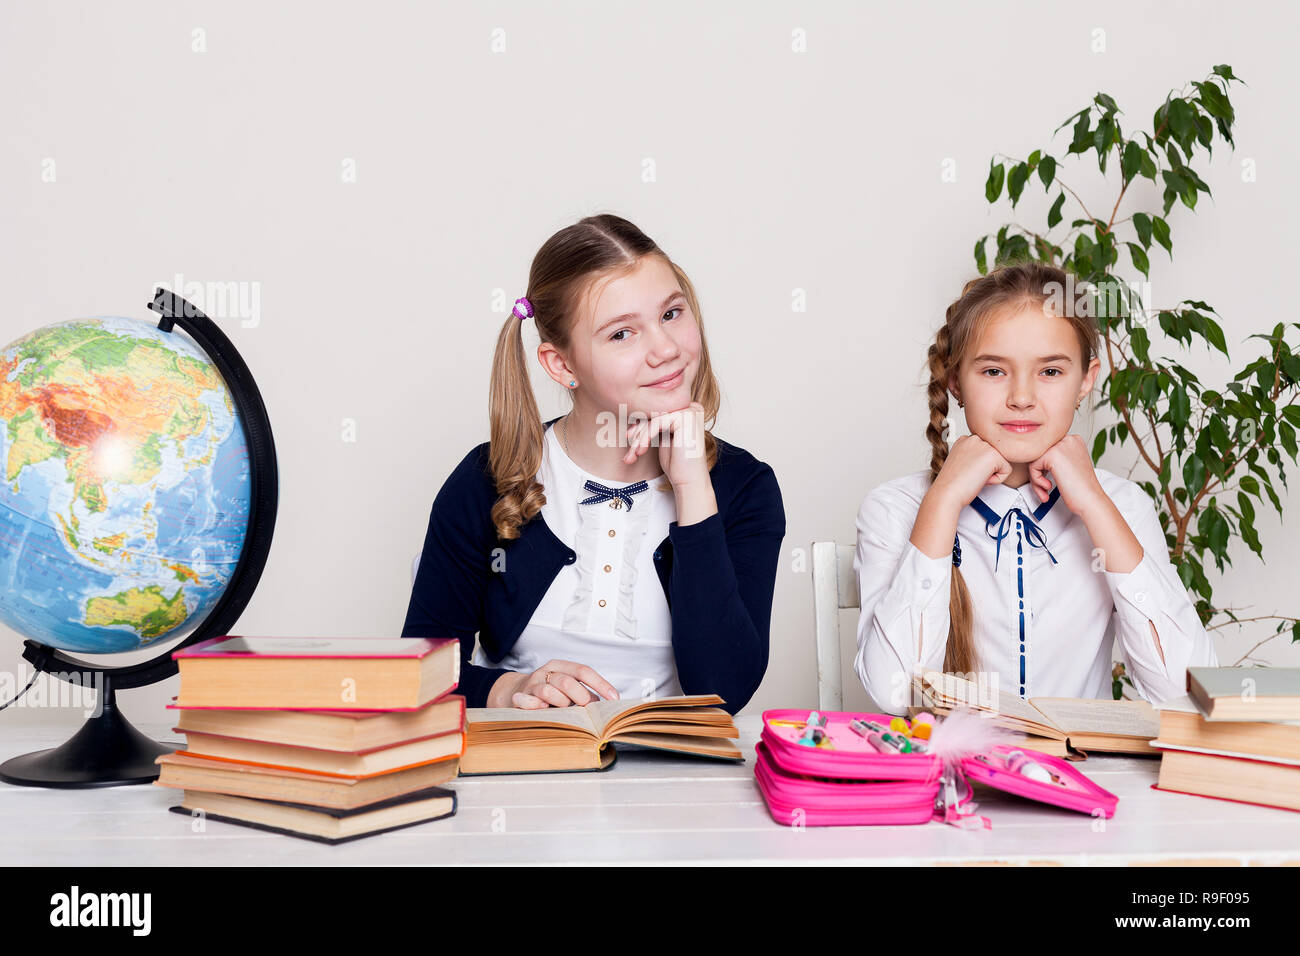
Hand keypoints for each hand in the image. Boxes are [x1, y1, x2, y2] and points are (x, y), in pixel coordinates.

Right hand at [504, 659, 620, 709]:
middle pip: (568, 682)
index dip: (601, 684)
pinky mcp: (519, 697)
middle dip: (581, 698)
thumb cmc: (549, 692)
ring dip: (561, 704)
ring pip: (549, 691)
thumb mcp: (567, 688)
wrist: (515, 691)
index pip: (583, 671)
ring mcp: (532, 684)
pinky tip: (543, 709)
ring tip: (564, 710)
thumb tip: (605, 707)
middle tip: (586, 710)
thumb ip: (584, 694)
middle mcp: (546, 672)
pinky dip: (535, 706)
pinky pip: (526, 701)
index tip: (614, 698)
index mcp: (561, 666)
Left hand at [622, 401, 710, 488]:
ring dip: (640, 437)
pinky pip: (657, 422)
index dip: (641, 424)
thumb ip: (655, 424)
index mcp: (687, 411)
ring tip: (634, 454)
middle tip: (630, 450)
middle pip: (656, 413)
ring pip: (654, 418)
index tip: (629, 437)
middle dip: (638, 431)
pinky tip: (641, 451)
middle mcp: (691, 407)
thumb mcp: (662, 438)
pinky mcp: (686, 417)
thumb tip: (633, 412)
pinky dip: (646, 437)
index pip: (658, 412)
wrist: (689, 481)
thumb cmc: (677, 464)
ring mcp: (690, 411)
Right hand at [931, 435, 1012, 507]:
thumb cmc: (952, 484)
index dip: (979, 465)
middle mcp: (974, 438)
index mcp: (965, 439)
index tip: (966, 471)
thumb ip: (974, 456)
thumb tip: (986, 460)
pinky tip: (980, 479)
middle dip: (987, 468)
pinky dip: (996, 480)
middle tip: (970, 474)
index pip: (986, 451)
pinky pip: (1007, 470)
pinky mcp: (993, 454)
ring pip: (1002, 462)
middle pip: (995, 455)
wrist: (947, 493)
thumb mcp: (961, 463)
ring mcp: (984, 445)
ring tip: (975, 476)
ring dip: (991, 474)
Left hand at [1027, 434, 1106, 515]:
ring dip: (1036, 478)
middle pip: (1040, 453)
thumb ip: (1057, 458)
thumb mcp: (1071, 465)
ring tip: (1045, 489)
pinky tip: (1048, 487)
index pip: (1048, 448)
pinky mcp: (1052, 455)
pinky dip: (1036, 480)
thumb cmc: (1082, 488)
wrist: (1090, 499)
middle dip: (1039, 472)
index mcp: (1074, 441)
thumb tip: (1039, 458)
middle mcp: (1068, 440)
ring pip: (1035, 459)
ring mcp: (1061, 446)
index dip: (1045, 466)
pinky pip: (1033, 466)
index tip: (1049, 478)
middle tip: (1045, 486)